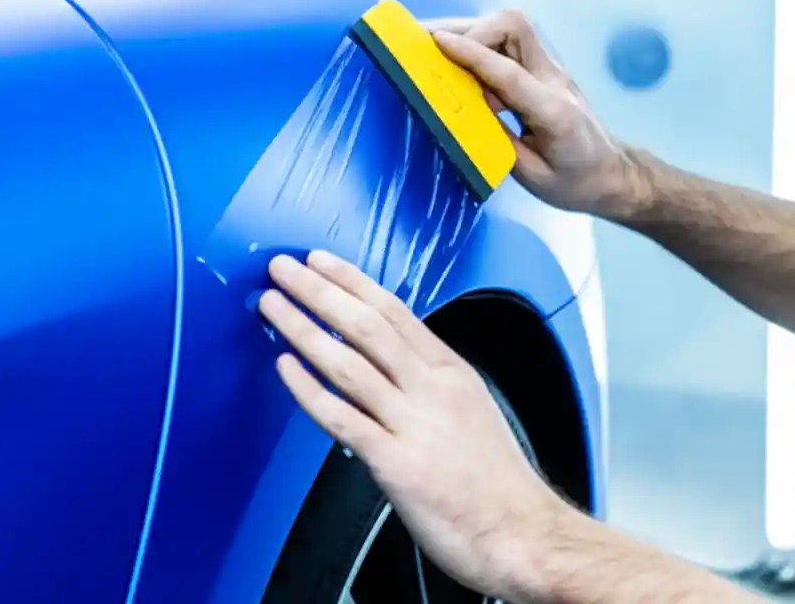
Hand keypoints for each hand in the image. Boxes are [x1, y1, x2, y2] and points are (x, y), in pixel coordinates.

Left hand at [258, 250, 570, 600]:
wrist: (522, 534)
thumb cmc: (496, 483)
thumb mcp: (472, 412)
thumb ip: (430, 386)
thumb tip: (393, 367)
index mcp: (450, 373)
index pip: (395, 311)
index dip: (352, 282)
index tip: (320, 261)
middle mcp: (431, 389)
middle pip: (366, 326)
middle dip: (319, 291)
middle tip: (282, 267)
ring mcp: (413, 424)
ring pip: (349, 363)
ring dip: (305, 329)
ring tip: (272, 306)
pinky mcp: (395, 462)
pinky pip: (343, 418)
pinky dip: (309, 390)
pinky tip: (285, 367)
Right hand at [431, 10, 645, 217]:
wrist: (613, 174)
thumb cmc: (574, 183)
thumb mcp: (532, 177)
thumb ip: (498, 142)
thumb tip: (459, 113)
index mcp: (552, 111)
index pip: (507, 72)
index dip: (470, 54)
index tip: (434, 41)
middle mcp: (553, 79)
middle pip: (513, 28)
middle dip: (467, 29)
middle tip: (423, 40)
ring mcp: (551, 70)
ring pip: (511, 27)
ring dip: (472, 31)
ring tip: (434, 46)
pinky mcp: (544, 70)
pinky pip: (509, 42)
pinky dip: (480, 43)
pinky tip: (458, 60)